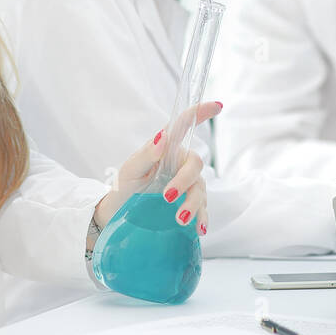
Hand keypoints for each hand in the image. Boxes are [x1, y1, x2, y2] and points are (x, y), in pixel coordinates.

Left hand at [92, 100, 217, 237]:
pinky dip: (202, 217)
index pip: (184, 127)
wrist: (119, 214)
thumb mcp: (130, 170)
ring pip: (200, 189)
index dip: (200, 113)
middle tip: (167, 197)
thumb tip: (162, 137)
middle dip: (185, 181)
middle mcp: (179, 163)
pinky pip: (202, 209)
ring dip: (193, 204)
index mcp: (166, 149)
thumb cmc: (124, 186)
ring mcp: (186, 184)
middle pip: (195, 165)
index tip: (217, 106)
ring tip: (181, 220)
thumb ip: (147, 154)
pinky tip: (200, 228)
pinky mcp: (188, 204)